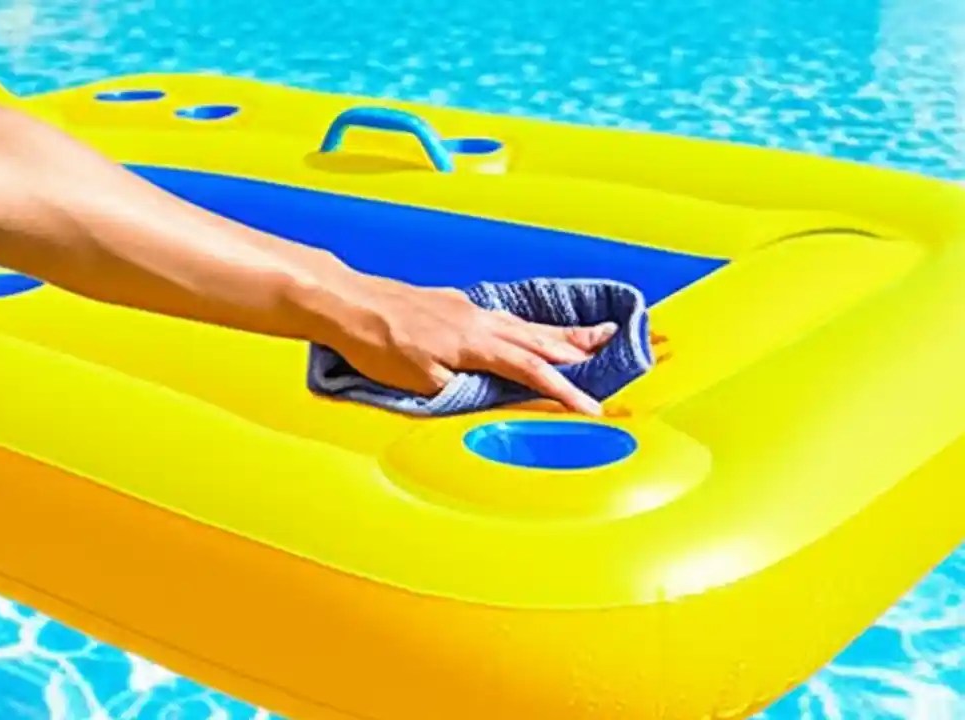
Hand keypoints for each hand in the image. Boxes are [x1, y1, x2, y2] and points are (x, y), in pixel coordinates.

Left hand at [312, 275, 617, 415]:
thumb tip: (493, 397)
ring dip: (562, 334)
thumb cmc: (377, 345)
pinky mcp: (453, 305)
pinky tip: (531, 329)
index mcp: (476, 343)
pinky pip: (505, 317)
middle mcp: (479, 321)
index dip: (565, 392)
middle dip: (583, 348)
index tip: (594, 409)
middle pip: (541, 338)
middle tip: (621, 346)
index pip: (532, 370)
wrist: (347, 303)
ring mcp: (468, 309)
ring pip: (525, 325)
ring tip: (594, 335)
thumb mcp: (421, 382)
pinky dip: (530, 325)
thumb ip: (463, 390)